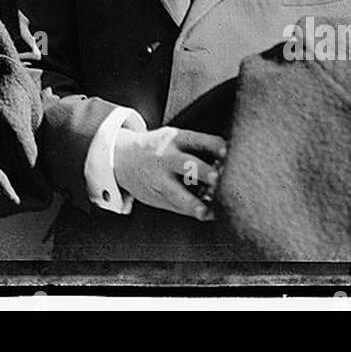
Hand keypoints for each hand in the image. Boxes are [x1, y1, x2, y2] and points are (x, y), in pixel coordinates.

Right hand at [112, 126, 226, 220]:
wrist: (122, 158)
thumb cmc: (158, 148)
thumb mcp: (173, 138)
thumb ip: (198, 147)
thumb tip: (228, 161)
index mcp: (174, 139)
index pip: (197, 140)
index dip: (214, 145)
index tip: (227, 151)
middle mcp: (167, 158)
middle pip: (187, 165)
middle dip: (204, 172)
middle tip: (218, 179)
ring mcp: (160, 180)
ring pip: (178, 194)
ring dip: (194, 203)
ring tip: (206, 211)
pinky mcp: (156, 197)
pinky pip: (176, 207)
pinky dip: (192, 212)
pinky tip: (206, 213)